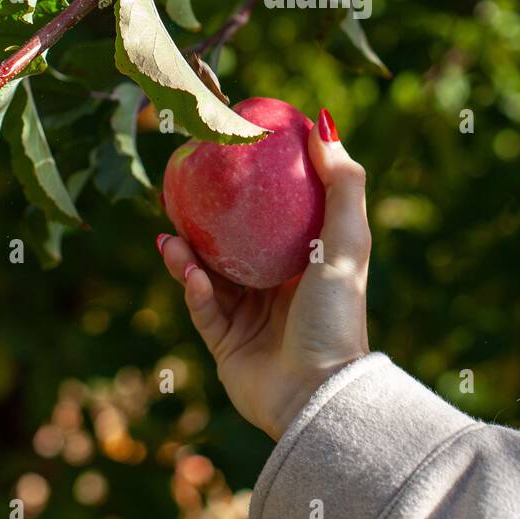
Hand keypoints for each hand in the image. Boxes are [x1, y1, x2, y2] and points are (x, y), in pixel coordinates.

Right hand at [157, 109, 370, 440]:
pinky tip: (180, 264)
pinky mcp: (227, 345)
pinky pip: (202, 307)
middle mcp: (280, 289)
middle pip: (236, 244)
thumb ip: (343, 182)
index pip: (278, 217)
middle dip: (208, 220)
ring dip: (187, 253)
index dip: (256, 188)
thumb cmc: (337, 314)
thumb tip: (322, 123)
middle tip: (184, 190)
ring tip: (171, 230)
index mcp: (310, 264)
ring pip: (209, 274)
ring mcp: (252, 318)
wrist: (317, 395)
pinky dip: (190, 285)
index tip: (231, 157)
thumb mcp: (348, 240)